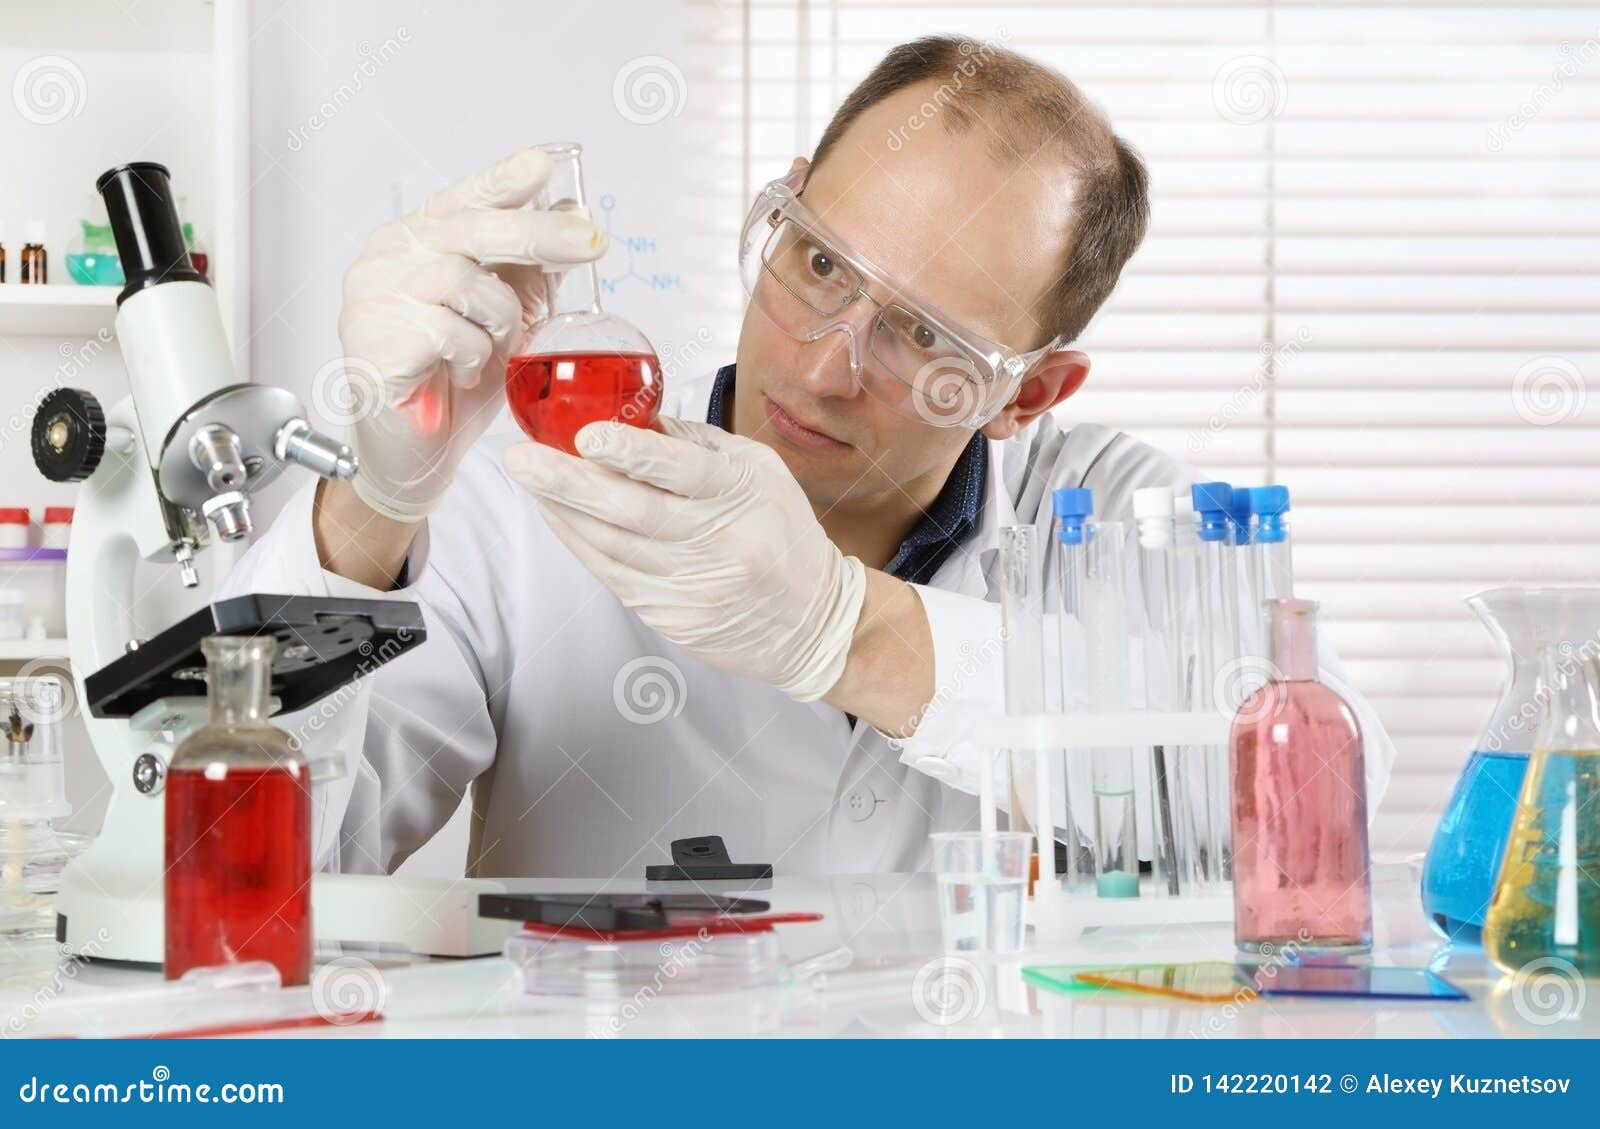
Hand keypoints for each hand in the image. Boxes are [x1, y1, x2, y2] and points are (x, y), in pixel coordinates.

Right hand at [337, 146, 607, 521]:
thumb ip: (529, 271)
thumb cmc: (456, 382)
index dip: (502, 180)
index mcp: (416, 241)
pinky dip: (473, 355)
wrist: (418, 452)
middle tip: (590, 244)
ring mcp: (371, 295)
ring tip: (496, 347)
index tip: (542, 165)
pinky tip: (464, 372)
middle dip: (537, 234)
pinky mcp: (370, 340)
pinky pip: (447, 330)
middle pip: (468, 227)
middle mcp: (386, 257)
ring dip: (500, 318)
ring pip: (461, 278)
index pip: (462, 196)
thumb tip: (573, 217)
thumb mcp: (507, 319)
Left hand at [500, 419, 867, 701]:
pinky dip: (578, 542)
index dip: (631, 452)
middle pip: (631, 511)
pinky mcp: (670, 616)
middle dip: (568, 482)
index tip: (587, 435)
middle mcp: (715, 543)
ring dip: (561, 510)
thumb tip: (633, 418)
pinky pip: (612, 574)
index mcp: (741, 498)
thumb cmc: (785, 537)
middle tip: (521, 458)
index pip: (681, 471)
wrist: (814, 623)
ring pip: (611, 545)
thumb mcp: (761, 473)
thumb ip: (700, 445)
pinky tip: (557, 516)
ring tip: (528, 478)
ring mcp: (690, 585)